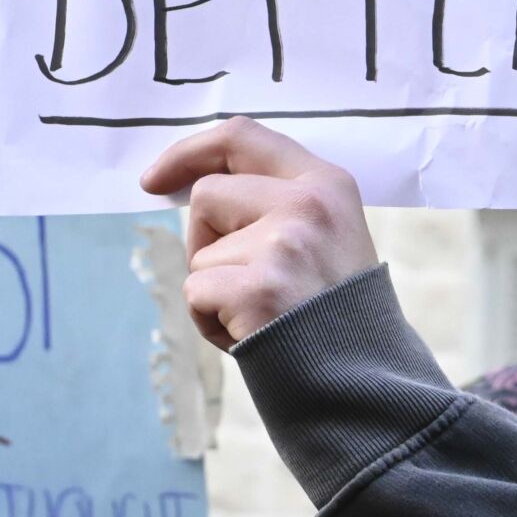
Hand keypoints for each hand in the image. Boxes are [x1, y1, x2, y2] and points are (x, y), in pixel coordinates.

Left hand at [140, 118, 380, 347]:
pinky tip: (252, 334)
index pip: (243, 137)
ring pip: (200, 253)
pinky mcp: (258, 288)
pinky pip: (195, 293)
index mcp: (326, 183)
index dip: (190, 152)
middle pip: (207, 196)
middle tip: (247, 280)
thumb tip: (192, 186)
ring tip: (263, 313)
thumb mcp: (326, 235)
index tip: (154, 180)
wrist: (362, 380)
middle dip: (206, 240)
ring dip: (214, 289)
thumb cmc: (332, 312)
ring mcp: (284, 244)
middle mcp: (308, 204)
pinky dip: (211, 321)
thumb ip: (275, 202)